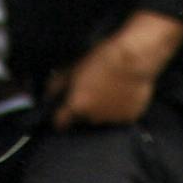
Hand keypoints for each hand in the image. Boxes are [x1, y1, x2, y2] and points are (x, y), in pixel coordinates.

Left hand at [50, 30, 167, 124]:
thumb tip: (48, 95)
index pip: (60, 123)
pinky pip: (120, 117)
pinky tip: (123, 95)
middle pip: (83, 120)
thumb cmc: (102, 59)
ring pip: (102, 119)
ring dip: (103, 110)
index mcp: (76, 106)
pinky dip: (120, 110)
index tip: (63, 112)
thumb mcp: (74, 67)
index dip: (60, 117)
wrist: (134, 58)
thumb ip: (57, 85)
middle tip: (92, 93)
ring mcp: (112, 120)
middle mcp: (92, 118)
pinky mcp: (130, 118)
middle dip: (84, 110)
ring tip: (109, 93)